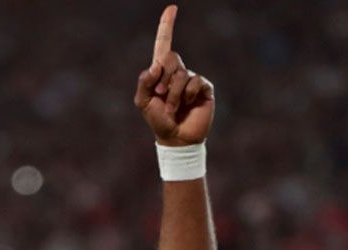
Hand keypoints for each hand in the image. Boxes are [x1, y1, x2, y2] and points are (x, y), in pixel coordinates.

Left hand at [134, 6, 214, 145]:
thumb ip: (144, 83)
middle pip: (171, 57)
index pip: (164, 44)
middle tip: (160, 96)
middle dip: (163, 78)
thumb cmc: (158, 121)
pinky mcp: (204, 88)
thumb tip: (155, 65)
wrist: (176, 138)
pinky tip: (187, 105)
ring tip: (172, 108)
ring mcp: (192, 79)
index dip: (167, 26)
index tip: (172, 8)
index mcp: (161, 72)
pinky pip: (195, 81)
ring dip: (173, 94)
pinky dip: (186, 95)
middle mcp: (177, 72)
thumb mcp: (143, 102)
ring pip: (181, 74)